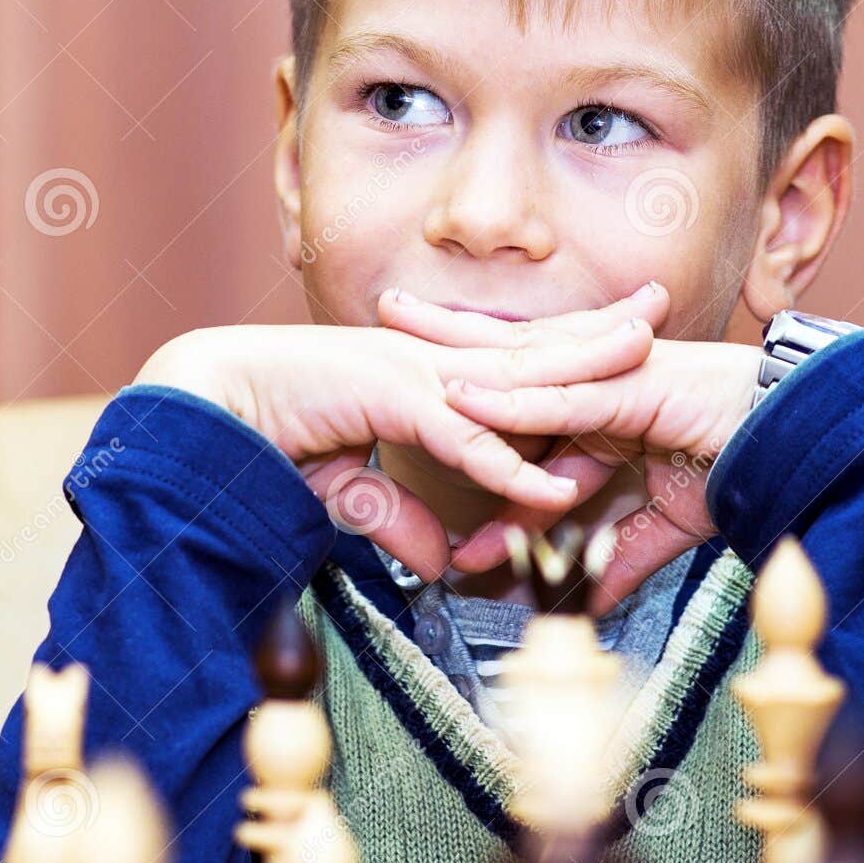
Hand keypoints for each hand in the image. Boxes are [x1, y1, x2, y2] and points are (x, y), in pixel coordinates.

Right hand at [130, 292, 666, 584]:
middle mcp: (422, 365)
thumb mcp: (347, 492)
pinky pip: (461, 443)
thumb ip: (398, 518)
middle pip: (528, 346)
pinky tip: (553, 493)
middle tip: (661, 302)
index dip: (564, 343)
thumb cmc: (264, 440)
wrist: (202, 412)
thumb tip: (442, 560)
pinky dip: (508, 471)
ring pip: (510, 379)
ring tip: (642, 363)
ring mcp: (408, 377)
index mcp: (419, 372)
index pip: (508, 356)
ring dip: (577, 373)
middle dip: (597, 328)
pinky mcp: (384, 405)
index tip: (618, 334)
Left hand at [379, 290, 759, 613]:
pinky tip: (460, 395)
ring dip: (454, 350)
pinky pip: (559, 399)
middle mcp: (602, 377)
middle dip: (442, 337)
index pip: (523, 388)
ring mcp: (616, 377)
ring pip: (521, 362)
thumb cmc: (742, 466)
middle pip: (508, 354)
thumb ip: (626, 552)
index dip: (471, 379)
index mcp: (605, 398)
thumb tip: (595, 598)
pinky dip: (508, 401)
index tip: (418, 378)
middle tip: (380, 320)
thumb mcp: (668, 519)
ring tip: (391, 338)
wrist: (802, 445)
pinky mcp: (636, 388)